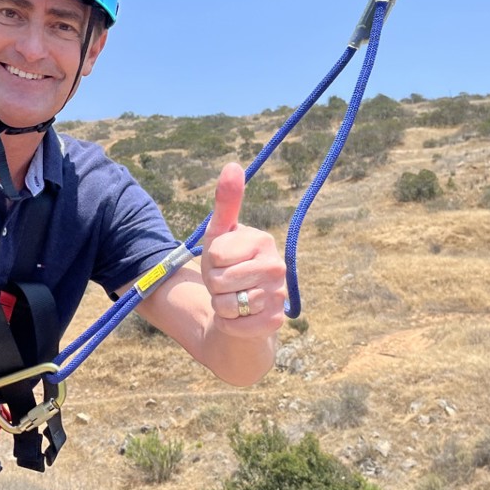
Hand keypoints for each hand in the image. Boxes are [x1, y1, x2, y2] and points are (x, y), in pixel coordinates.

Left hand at [199, 162, 285, 332]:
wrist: (239, 308)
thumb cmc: (227, 266)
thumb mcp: (220, 234)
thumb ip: (226, 202)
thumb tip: (233, 164)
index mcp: (263, 240)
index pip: (216, 254)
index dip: (211, 261)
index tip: (222, 262)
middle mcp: (277, 267)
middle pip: (219, 280)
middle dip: (214, 286)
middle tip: (226, 283)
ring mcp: (278, 296)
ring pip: (226, 304)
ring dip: (220, 306)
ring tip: (232, 300)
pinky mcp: (274, 322)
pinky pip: (234, 325)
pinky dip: (227, 324)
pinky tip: (238, 318)